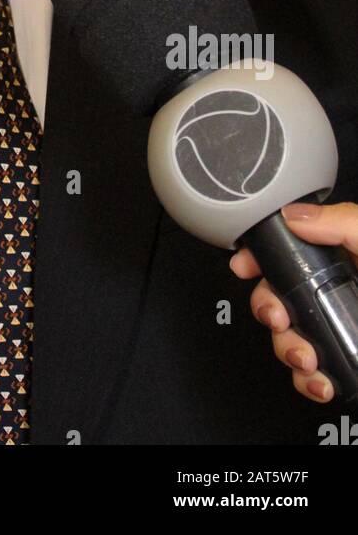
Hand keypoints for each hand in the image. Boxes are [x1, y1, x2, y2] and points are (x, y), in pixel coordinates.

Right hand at [230, 199, 357, 403]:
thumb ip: (342, 223)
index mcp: (344, 258)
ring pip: (289, 338)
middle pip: (279, 296)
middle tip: (280, 317)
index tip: (246, 265)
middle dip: (269, 309)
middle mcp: (339, 293)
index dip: (261, 257)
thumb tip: (296, 214)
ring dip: (288, 350)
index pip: (290, 251)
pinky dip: (307, 380)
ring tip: (308, 357)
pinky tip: (320, 380)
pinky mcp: (347, 363)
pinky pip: (310, 374)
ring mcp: (341, 329)